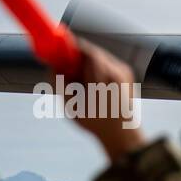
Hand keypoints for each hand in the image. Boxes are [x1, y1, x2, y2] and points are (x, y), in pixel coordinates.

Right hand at [63, 40, 144, 161]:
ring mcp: (125, 72)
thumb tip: (52, 65)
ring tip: (81, 80)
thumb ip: (60, 82)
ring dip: (89, 63)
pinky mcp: (129, 76)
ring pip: (102, 58)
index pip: (85, 50)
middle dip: (78, 55)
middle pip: (93, 52)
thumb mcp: (71, 104)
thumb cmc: (95, 122)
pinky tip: (93, 84)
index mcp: (102, 77)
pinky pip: (110, 65)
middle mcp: (116, 71)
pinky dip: (99, 69)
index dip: (70, 47)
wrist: (123, 134)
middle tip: (65, 62)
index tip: (58, 48)